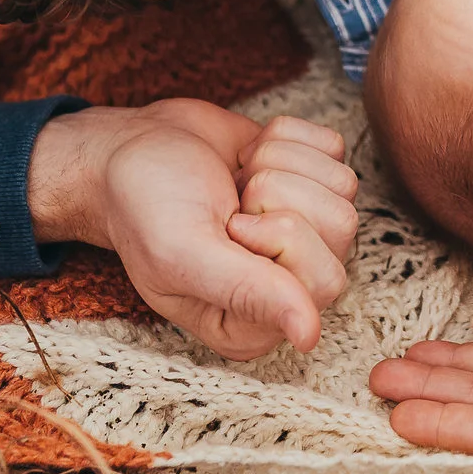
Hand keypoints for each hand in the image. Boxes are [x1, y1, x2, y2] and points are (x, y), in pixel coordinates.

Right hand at [30, 102, 357, 358]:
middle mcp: (288, 285)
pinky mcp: (309, 182)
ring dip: (276, 165)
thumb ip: (248, 292)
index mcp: (253, 322)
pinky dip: (285, 138)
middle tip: (230, 203)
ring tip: (233, 181)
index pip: (323, 283)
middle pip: (342, 228)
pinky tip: (246, 157)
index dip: (277, 239)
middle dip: (278, 195)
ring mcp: (305, 232)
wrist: (129, 148)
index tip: (229, 226)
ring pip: (343, 187)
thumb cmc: (144, 203)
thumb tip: (309, 336)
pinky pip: (335, 150)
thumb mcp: (184, 252)